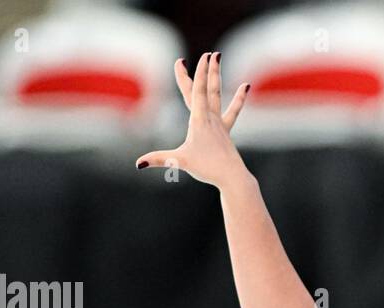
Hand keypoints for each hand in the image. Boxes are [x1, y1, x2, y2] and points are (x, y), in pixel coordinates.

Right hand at [135, 52, 250, 189]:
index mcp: (199, 120)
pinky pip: (232, 111)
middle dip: (204, 71)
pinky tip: (246, 86)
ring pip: (216, 94)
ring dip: (216, 75)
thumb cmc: (207, 168)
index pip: (196, 92)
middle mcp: (210, 118)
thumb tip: (137, 164)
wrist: (232, 177)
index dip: (192, 74)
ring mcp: (219, 123)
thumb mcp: (180, 162)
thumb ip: (159, 159)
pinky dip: (238, 99)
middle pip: (204, 89)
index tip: (188, 59)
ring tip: (218, 57)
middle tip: (208, 53)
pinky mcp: (225, 131)